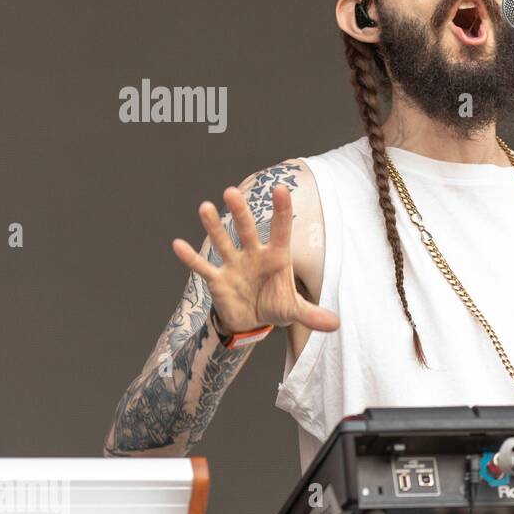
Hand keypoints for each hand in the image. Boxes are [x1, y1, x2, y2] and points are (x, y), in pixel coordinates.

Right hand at [171, 185, 339, 335]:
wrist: (252, 321)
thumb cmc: (275, 305)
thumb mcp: (294, 310)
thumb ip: (313, 314)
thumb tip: (336, 324)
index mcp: (277, 256)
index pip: (281, 229)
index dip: (281, 210)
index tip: (280, 189)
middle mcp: (254, 254)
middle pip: (247, 230)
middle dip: (240, 212)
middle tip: (231, 192)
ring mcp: (234, 265)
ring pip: (223, 242)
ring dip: (213, 226)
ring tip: (204, 207)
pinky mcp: (217, 279)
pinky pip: (202, 267)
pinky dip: (190, 258)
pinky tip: (177, 244)